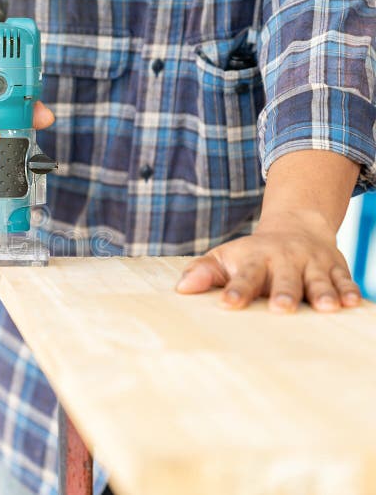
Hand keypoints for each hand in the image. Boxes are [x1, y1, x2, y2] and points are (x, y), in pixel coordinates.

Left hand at [176, 210, 361, 312]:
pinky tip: (353, 304)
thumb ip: (204, 272)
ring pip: (318, 279)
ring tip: (327, 308)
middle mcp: (285, 259)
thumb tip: (181, 289)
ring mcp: (312, 263)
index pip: (244, 276)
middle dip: (283, 292)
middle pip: (284, 277)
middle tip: (280, 309)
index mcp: (255, 259)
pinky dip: (350, 291)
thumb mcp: (225, 257)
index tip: (227, 304)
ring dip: (322, 292)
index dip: (236, 290)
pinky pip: (345, 279)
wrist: (296, 226)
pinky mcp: (336, 267)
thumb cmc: (251, 254)